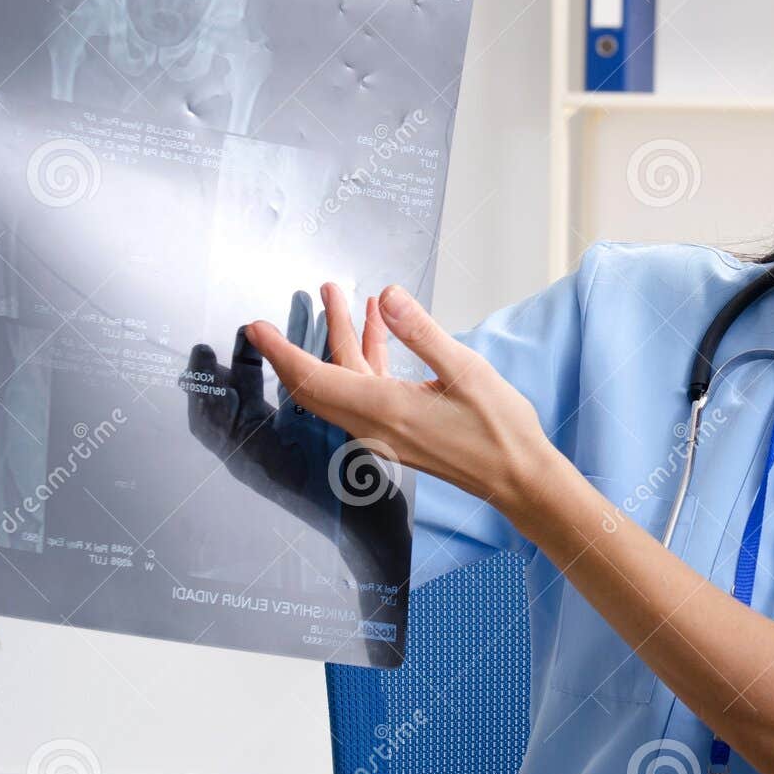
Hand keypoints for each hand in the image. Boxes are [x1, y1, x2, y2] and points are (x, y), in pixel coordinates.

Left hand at [245, 281, 555, 523]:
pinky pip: (367, 390)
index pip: (313, 379)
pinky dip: (367, 356)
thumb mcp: (464, 370)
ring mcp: (384, 431)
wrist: (517, 478)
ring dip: (342, 339)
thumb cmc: (498, 430)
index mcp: (383, 409)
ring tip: (342, 295)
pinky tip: (381, 325)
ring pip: (344, 382)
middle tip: (289, 306)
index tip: (256, 327)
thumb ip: (422, 332)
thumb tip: (389, 295)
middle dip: (303, 339)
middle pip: (319, 382)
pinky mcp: (398, 431)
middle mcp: (374, 425)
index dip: (281, 352)